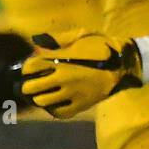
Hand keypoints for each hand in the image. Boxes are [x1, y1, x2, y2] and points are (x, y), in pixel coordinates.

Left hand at [20, 31, 140, 118]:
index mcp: (61, 59)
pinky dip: (53, 109)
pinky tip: (54, 104)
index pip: (31, 66)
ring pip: (43, 101)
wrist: (123, 66)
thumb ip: (58, 39)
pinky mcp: (81, 105)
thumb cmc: (101, 47)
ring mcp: (72, 93)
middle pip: (32, 86)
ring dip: (39, 98)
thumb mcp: (80, 35)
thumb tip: (36, 42)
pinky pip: (60, 112)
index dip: (26, 68)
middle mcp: (63, 78)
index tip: (28, 69)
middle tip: (29, 84)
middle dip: (27, 85)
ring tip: (40, 95)